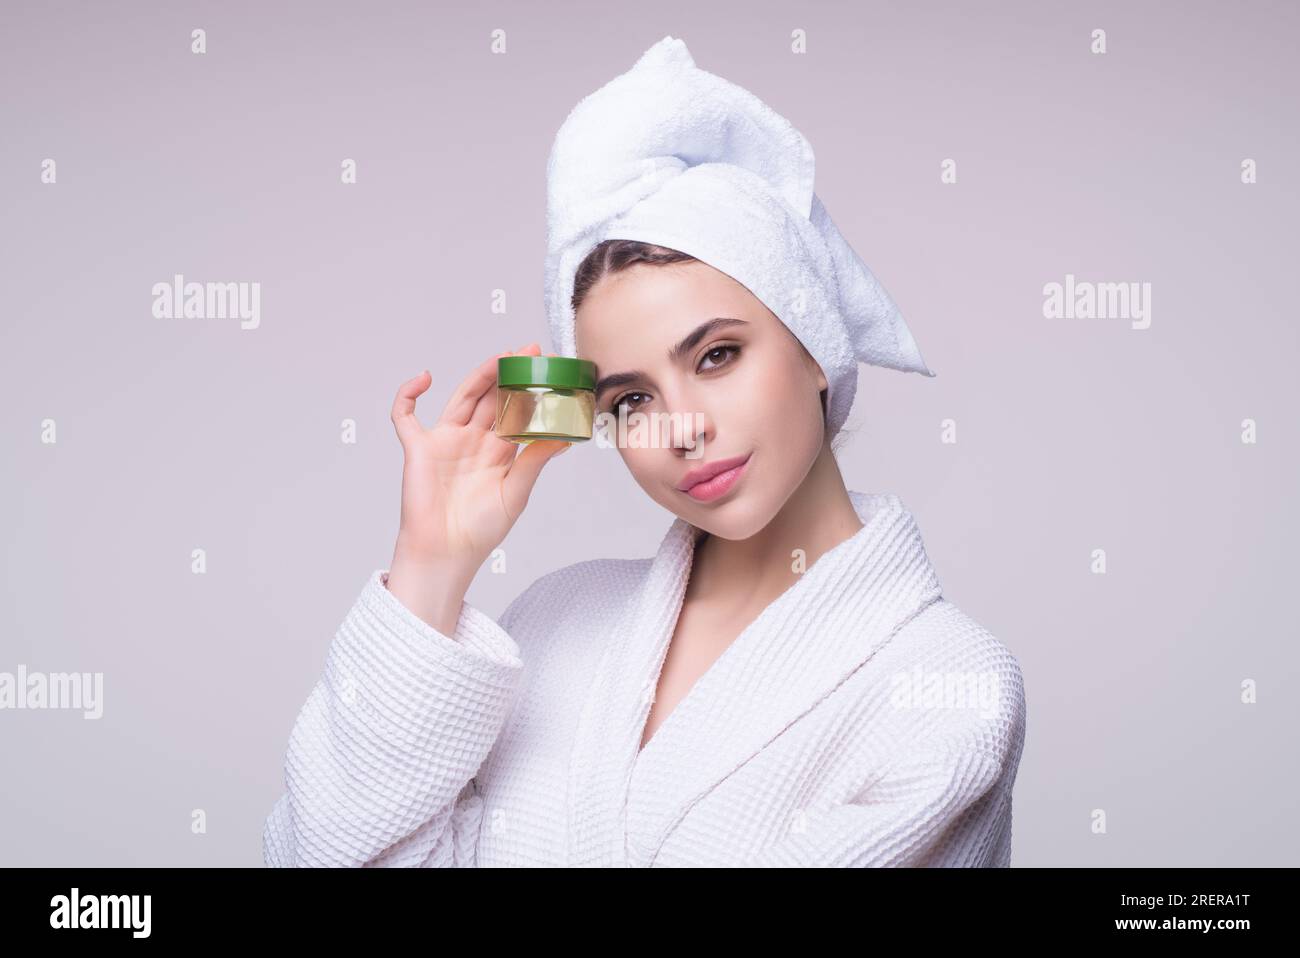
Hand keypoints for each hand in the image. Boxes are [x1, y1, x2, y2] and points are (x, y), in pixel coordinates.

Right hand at [388, 343, 569, 573]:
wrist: (447, 552)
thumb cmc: (480, 529)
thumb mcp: (515, 493)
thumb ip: (533, 461)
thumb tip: (561, 436)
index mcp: (498, 451)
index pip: (516, 411)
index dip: (530, 390)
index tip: (549, 372)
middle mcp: (473, 440)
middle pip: (492, 398)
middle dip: (509, 374)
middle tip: (530, 352)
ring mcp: (445, 441)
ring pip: (462, 398)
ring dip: (479, 375)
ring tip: (501, 356)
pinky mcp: (418, 448)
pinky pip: (405, 416)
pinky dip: (408, 394)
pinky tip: (425, 377)